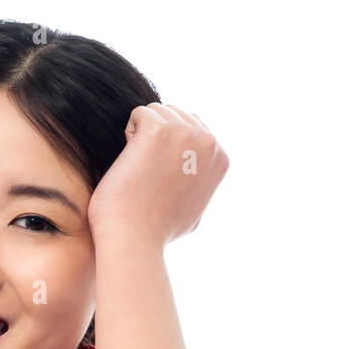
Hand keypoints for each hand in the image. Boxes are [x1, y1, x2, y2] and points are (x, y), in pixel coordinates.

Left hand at [86, 102, 228, 249]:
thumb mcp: (195, 209)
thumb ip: (200, 184)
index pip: (193, 128)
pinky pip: (138, 115)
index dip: (169, 149)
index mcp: (220, 157)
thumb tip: (198, 173)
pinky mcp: (157, 129)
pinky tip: (130, 163)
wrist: (135, 237)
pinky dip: (128, 136)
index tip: (161, 178)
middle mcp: (208, 141)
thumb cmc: (158, 230)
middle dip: (156, 137)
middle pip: (175, 115)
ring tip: (139, 169)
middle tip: (148, 174)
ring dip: (141, 136)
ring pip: (156, 112)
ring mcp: (184, 132)